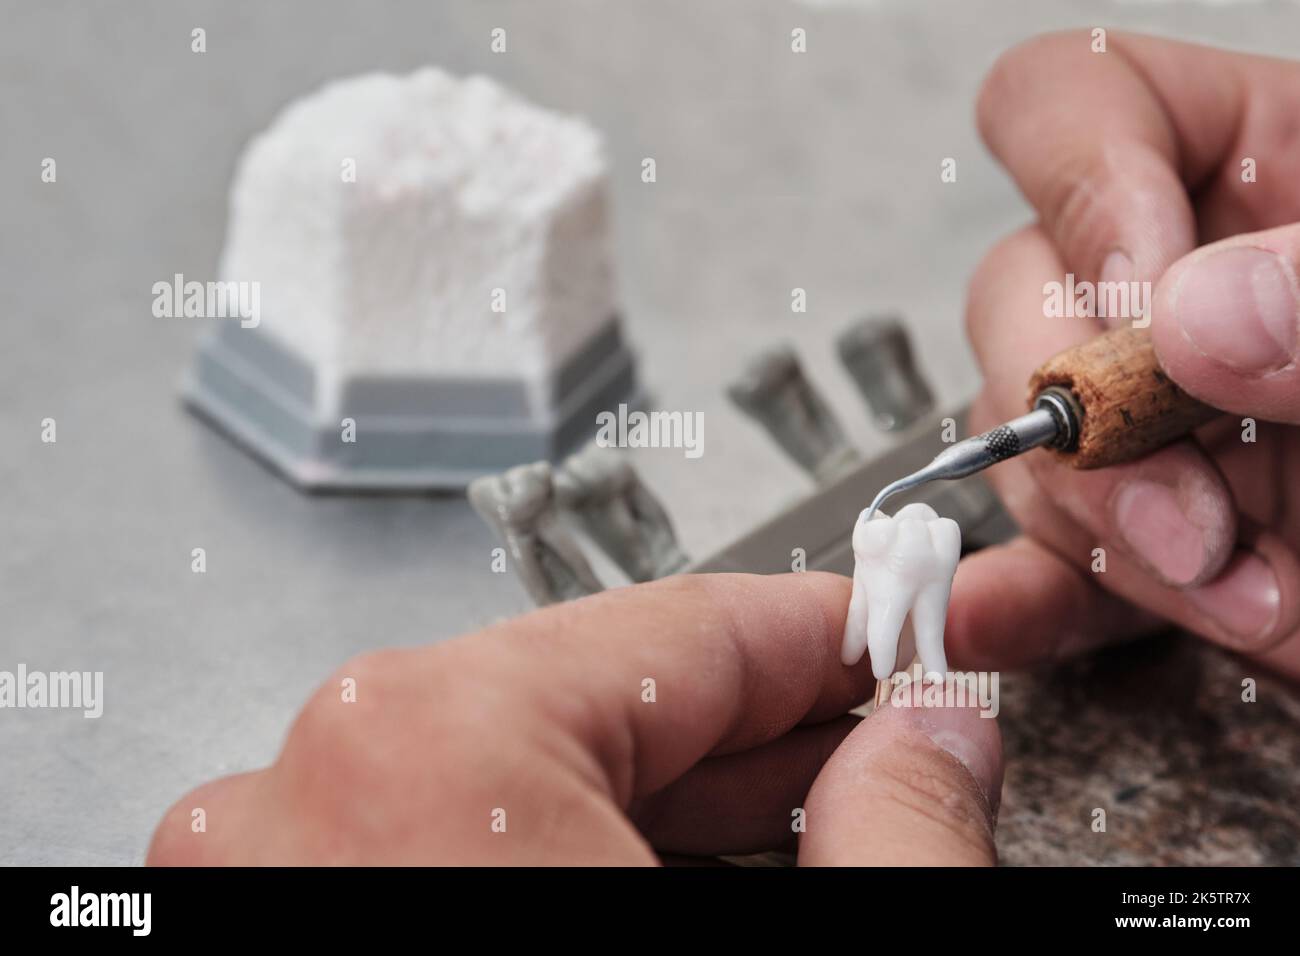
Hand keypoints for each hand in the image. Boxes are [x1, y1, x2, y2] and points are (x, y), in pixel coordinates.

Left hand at [147, 574, 1001, 864]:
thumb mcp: (819, 955)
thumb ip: (897, 829)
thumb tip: (941, 734)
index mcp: (423, 757)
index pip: (687, 632)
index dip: (837, 632)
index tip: (914, 634)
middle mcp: (305, 796)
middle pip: (598, 706)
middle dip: (765, 728)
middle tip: (886, 731)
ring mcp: (273, 867)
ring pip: (524, 781)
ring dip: (675, 802)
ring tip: (804, 816)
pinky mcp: (284, 901)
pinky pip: (454, 841)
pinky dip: (573, 848)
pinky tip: (682, 862)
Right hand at [946, 31, 1299, 679]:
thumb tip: (1196, 316)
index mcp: (1267, 169)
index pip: (1076, 107)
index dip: (1076, 185)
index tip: (1144, 290)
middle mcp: (1189, 290)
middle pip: (1020, 296)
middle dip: (1080, 413)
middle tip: (1185, 505)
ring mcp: (1168, 428)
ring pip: (1030, 445)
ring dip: (1104, 532)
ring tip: (1238, 590)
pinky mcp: (1169, 549)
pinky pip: (1056, 570)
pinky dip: (1025, 603)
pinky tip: (985, 619)